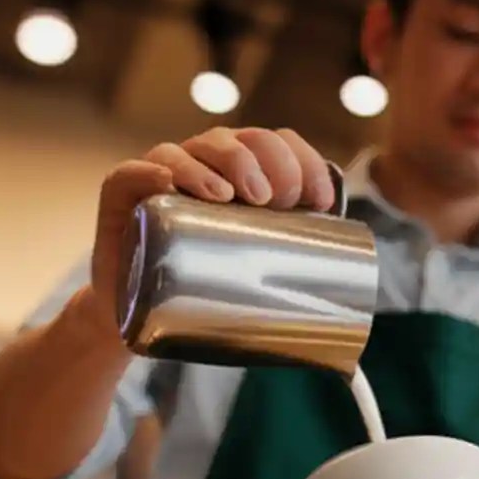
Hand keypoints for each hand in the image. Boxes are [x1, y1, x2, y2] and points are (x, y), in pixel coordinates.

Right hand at [88, 127, 337, 334]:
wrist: (134, 317)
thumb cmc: (201, 291)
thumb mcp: (252, 280)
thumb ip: (290, 288)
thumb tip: (356, 338)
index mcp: (242, 175)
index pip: (278, 146)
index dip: (303, 161)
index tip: (318, 202)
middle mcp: (204, 166)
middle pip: (239, 140)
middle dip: (264, 160)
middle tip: (273, 199)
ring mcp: (162, 177)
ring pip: (190, 149)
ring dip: (218, 163)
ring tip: (232, 194)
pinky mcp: (122, 196)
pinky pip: (132, 173)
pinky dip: (153, 172)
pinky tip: (171, 183)